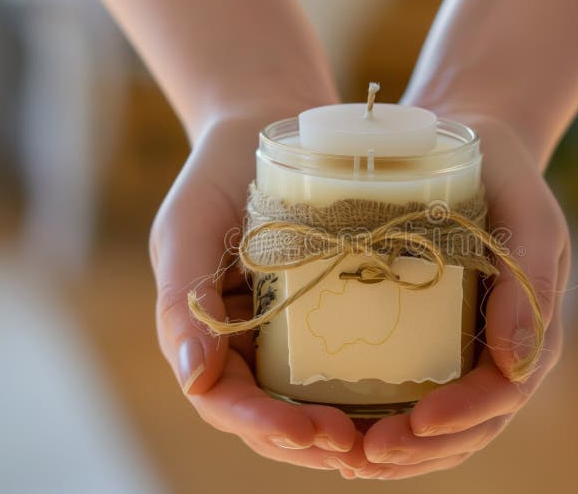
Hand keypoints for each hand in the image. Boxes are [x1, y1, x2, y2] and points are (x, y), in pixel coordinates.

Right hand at [149, 111, 368, 476]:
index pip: (225, 401)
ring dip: (340, 430)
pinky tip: (398, 399)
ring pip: (308, 403)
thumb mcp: (187, 229)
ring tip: (380, 439)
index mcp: (205, 335)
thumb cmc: (215, 176)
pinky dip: (363, 392)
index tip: (308, 431)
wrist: (264, 129)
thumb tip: (194, 376)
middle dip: (309, 441)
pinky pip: (340, 364)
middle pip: (270, 417)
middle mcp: (246, 344)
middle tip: (356, 447)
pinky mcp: (326, 313)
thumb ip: (179, 300)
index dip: (261, 426)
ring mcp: (286, 333)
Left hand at [357, 113, 570, 479]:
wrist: (476, 152)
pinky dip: (389, 428)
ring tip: (347, 457)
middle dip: (419, 450)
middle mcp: (500, 354)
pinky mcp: (433, 344)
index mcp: (530, 329)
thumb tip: (516, 362)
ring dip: (400, 454)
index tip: (416, 421)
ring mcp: (466, 354)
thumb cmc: (503, 177)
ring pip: (441, 430)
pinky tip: (348, 433)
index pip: (502, 393)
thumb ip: (528, 279)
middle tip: (363, 454)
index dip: (463, 417)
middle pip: (469, 428)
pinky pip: (416, 402)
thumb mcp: (528, 215)